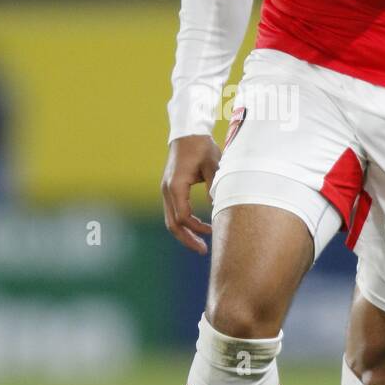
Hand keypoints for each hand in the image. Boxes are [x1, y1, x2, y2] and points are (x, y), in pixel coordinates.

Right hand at [161, 134, 220, 253]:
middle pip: (172, 224)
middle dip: (187, 239)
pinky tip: (198, 228)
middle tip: (203, 251)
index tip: (212, 232)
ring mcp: (166, 190)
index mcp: (176, 186)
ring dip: (185, 233)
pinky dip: (183, 223)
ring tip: (200, 245)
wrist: (188, 133)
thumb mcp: (213, 165)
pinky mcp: (170, 189)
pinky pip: (173, 212)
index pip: (183, 216)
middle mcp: (167, 190)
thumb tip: (218, 208)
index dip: (197, 228)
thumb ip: (215, 186)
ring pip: (170, 220)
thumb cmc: (202, 147)